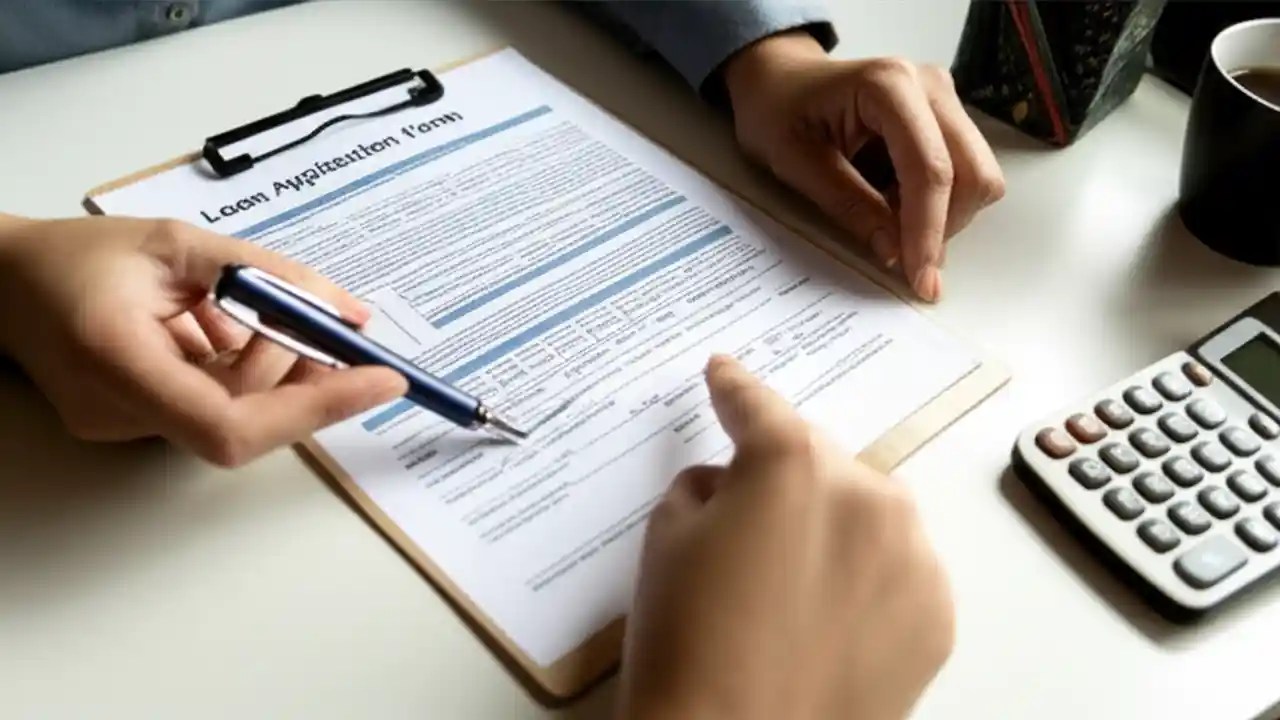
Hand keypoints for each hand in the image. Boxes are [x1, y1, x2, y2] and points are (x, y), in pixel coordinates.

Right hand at [0, 214, 406, 466]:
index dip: (315, 409)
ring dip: (271, 364)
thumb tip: (351, 313)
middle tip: (331, 330)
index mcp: (117, 360)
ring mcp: (125, 429)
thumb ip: (270, 275)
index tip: (379, 382)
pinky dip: (243, 369)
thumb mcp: (178, 244)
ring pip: (237, 414)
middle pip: (246, 420)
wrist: (4, 284)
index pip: (232, 422)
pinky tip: (217, 328)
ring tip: (241, 310)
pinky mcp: (135, 428)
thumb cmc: (79, 255)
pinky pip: (215, 407)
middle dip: (303, 376)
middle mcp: (118, 412)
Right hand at [618, 356, 953, 719]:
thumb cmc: (686, 641)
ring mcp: (913, 557)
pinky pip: (899, 572)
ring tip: (794, 586)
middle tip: (751, 529)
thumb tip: (731, 486)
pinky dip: (869, 580)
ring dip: (837, 528)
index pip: (758, 408)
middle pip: (824, 463)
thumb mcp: (665, 540)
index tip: (724, 372)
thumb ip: (704, 487)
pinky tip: (830, 622)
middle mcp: (868, 494)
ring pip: (870, 515)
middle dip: (789, 481)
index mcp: (794, 465)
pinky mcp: (937, 615)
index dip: (734, 389)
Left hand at [723, 32, 1005, 301]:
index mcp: (888, 85)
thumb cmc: (777, 113)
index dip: (927, 231)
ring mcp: (945, 98)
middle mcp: (930, 85)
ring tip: (887, 218)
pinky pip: (964, 172)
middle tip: (898, 257)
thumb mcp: (795, 164)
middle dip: (943, 227)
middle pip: (972, 173)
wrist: (781, 80)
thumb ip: (848, 206)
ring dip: (942, 216)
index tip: (918, 281)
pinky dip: (938, 203)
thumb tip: (894, 255)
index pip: (930, 169)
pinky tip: (895, 201)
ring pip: (978, 177)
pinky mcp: (948, 116)